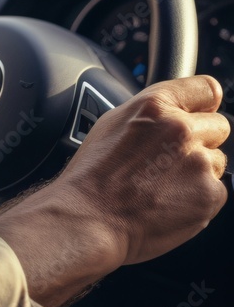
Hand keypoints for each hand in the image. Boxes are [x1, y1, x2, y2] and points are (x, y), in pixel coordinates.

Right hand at [0, 77, 228, 306]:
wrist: (88, 217)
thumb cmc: (92, 176)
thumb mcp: (112, 124)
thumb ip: (151, 114)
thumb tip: (173, 113)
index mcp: (154, 105)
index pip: (206, 89)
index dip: (202, 104)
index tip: (200, 113)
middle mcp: (181, 128)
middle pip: (218, 126)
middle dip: (201, 140)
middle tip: (170, 160)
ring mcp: (199, 161)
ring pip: (216, 161)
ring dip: (197, 171)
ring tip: (161, 185)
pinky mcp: (211, 193)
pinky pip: (216, 190)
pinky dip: (197, 198)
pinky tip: (167, 201)